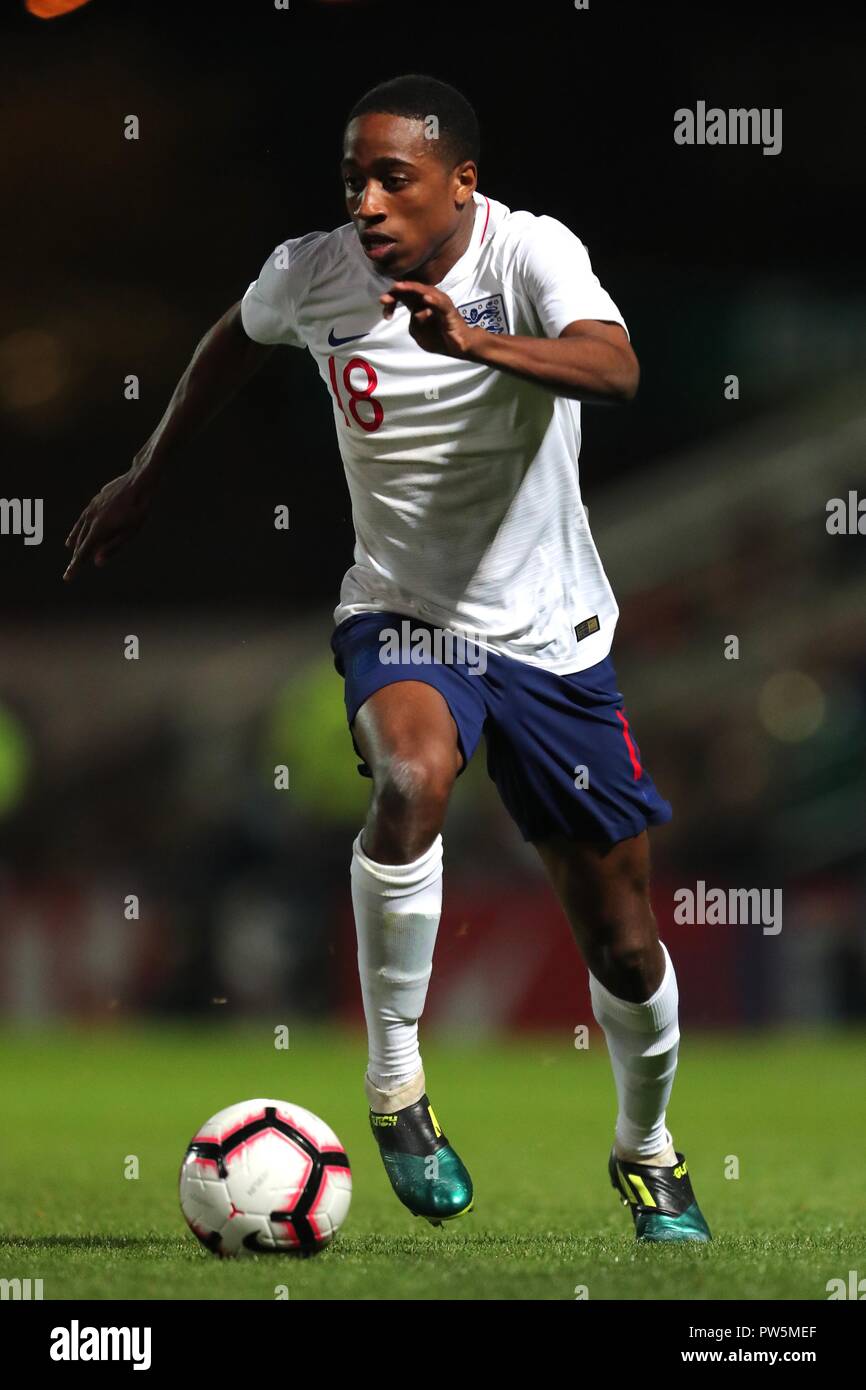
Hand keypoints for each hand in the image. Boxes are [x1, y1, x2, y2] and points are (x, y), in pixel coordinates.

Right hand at [63, 466, 154, 581]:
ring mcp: (92, 508)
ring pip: (81, 527)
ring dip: (76, 539)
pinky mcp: (96, 500)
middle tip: (73, 569)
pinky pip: (84, 516)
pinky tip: (82, 525)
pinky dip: (81, 524)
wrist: (139, 481)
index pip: (84, 552)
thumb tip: (97, 562)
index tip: (67, 577)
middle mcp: (91, 518)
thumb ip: (113, 547)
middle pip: (81, 541)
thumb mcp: (130, 533)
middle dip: (77, 556)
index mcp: (99, 529)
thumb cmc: (139, 510)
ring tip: (70, 547)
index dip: (76, 566)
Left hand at [380, 281, 483, 358]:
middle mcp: (430, 300)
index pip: (404, 296)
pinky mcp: (450, 311)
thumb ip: (413, 324)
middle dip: (398, 291)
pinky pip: (441, 304)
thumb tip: (415, 314)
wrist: (459, 347)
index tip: (383, 307)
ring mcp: (440, 303)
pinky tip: (425, 298)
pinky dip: (433, 300)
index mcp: (421, 304)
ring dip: (412, 288)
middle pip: (413, 290)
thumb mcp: (419, 333)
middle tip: (384, 298)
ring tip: (400, 287)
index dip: (392, 299)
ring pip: (426, 292)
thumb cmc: (440, 338)